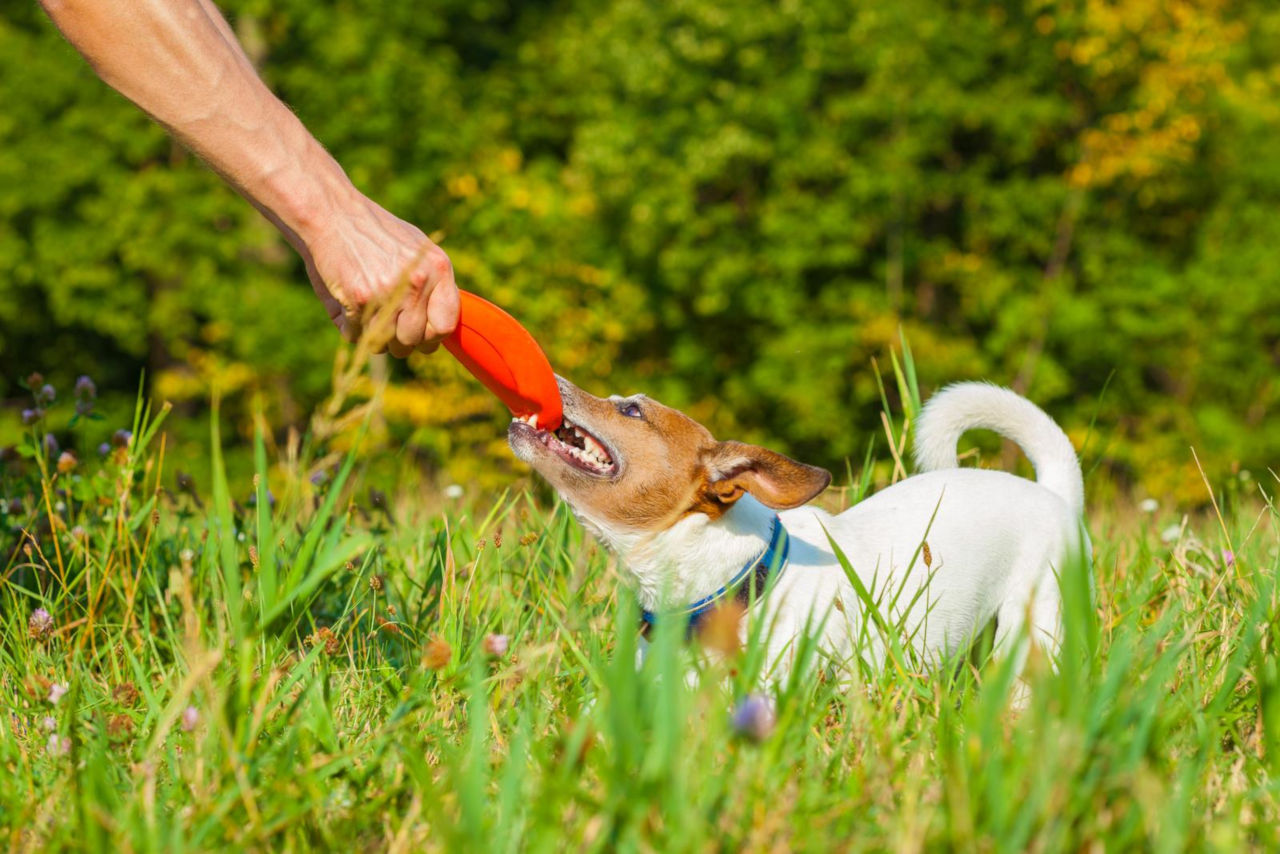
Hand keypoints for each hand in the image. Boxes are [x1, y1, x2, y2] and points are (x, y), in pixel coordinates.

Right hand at [301, 198, 459, 356]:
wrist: (333, 213)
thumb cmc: (376, 234)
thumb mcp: (418, 250)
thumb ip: (433, 285)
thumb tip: (439, 332)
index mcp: (439, 268)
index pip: (446, 325)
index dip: (431, 336)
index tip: (420, 333)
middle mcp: (418, 282)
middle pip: (414, 341)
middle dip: (400, 341)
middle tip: (389, 328)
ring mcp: (389, 292)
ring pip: (385, 344)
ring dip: (374, 337)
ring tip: (368, 315)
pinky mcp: (359, 299)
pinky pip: (356, 335)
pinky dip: (350, 328)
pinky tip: (348, 306)